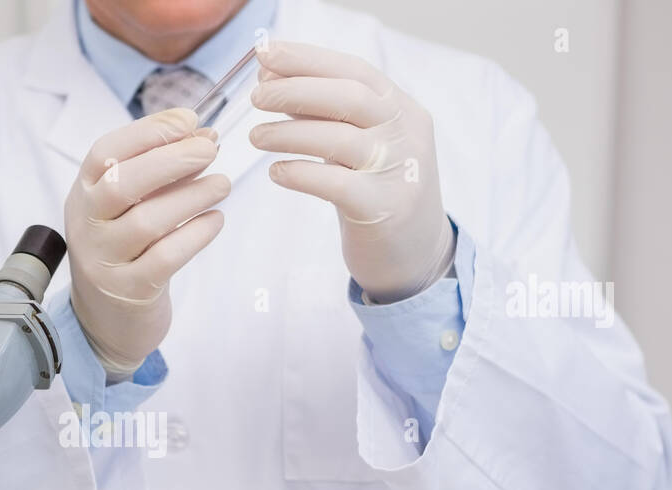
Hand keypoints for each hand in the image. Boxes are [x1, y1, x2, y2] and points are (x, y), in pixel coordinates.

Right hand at [64, 108, 229, 377]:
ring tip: (222, 184)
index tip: (189, 120)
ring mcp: (105, 261)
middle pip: (122, 183)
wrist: (107, 321)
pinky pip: (166, 257)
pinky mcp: (130, 290)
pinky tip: (215, 220)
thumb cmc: (124, 252)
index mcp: (83, 194)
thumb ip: (158, 172)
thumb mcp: (127, 208)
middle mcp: (87, 225)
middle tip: (210, 149)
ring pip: (148, 221)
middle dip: (171, 160)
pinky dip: (196, 234)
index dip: (149, 131)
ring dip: (192, 196)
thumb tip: (204, 135)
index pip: (105, 152)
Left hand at [249, 41, 454, 303]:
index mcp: (401, 109)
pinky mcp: (383, 209)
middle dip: (296, 90)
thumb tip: (271, 76)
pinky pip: (336, 184)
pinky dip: (301, 173)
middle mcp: (406, 134)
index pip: (354, 71)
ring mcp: (398, 171)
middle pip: (349, 97)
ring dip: (289, 133)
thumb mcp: (362, 144)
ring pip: (340, 138)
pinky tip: (276, 172)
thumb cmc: (377, 192)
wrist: (415, 254)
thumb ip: (326, 113)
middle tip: (255, 96)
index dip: (307, 59)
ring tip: (256, 136)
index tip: (264, 53)